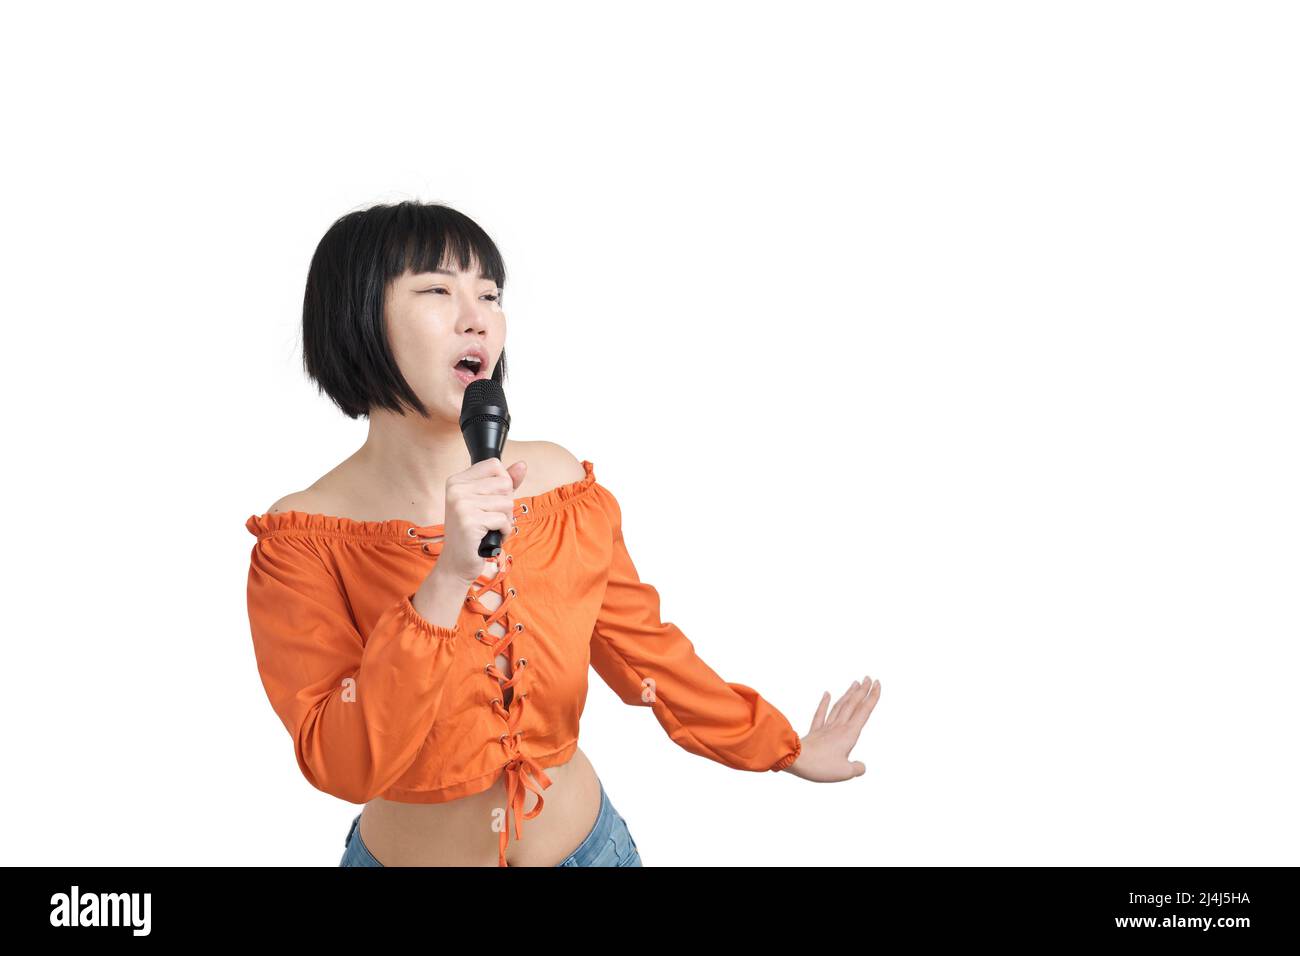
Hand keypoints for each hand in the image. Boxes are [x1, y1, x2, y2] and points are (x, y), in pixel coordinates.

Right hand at [433, 457, 527, 585]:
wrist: (456, 563)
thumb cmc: (474, 532)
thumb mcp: (488, 502)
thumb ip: (505, 482)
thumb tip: (522, 464)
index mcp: (457, 480)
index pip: (494, 465)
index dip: (503, 484)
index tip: (491, 501)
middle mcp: (456, 489)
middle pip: (504, 483)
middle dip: (506, 504)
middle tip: (490, 518)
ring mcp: (461, 504)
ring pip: (507, 503)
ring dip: (505, 520)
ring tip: (489, 528)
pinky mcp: (469, 521)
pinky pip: (503, 520)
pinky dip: (503, 531)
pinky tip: (490, 536)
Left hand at [783, 675, 880, 781]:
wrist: (795, 759)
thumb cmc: (820, 766)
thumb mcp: (845, 772)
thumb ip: (857, 768)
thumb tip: (861, 766)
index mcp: (849, 734)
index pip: (864, 711)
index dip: (872, 697)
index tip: (877, 684)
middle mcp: (839, 727)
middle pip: (852, 704)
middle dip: (862, 691)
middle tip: (868, 678)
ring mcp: (826, 728)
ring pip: (839, 706)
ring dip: (848, 694)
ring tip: (854, 683)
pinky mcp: (814, 732)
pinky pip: (820, 713)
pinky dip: (824, 702)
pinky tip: (826, 694)